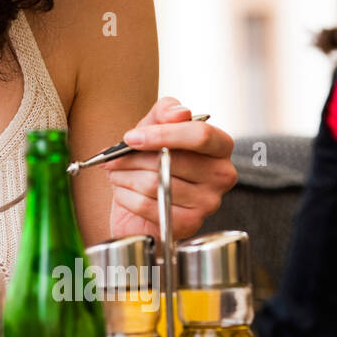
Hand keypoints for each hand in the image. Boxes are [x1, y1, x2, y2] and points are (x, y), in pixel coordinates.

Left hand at [101, 96, 237, 239]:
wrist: (143, 204)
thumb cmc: (153, 163)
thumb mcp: (155, 127)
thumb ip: (165, 112)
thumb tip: (179, 113)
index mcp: (219, 146)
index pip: (199, 135)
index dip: (162, 134)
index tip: (131, 137)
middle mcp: (221, 175)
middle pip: (171, 161)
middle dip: (132, 158)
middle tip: (114, 158)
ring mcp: (208, 203)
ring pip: (156, 183)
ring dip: (125, 176)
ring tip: (117, 173)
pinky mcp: (189, 224)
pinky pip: (148, 206)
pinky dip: (126, 197)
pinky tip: (123, 192)